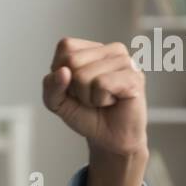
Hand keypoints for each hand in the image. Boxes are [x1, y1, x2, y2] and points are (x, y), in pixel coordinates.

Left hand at [42, 37, 146, 156]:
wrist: (109, 138)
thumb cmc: (86, 114)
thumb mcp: (56, 101)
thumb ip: (51, 86)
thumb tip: (63, 71)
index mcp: (93, 48)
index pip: (65, 47)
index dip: (61, 74)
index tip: (75, 87)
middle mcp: (112, 50)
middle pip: (72, 61)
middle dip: (74, 88)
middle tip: (90, 96)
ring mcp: (126, 62)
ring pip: (84, 75)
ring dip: (87, 97)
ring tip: (102, 100)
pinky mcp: (134, 77)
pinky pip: (101, 84)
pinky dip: (100, 99)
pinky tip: (112, 101)